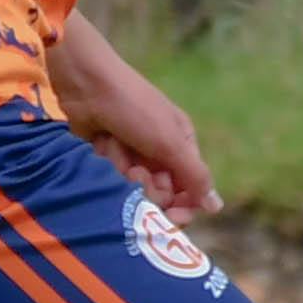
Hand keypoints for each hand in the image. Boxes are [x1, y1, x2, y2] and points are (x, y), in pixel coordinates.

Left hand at [46, 18, 220, 221]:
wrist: (85, 84)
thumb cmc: (133, 108)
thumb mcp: (170, 141)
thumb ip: (195, 176)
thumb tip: (217, 207)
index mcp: (182, 145)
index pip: (191, 191)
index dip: (183, 208)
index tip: (171, 217)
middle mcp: (159, 153)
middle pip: (161, 195)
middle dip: (147, 186)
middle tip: (136, 170)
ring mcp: (132, 155)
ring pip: (134, 190)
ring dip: (123, 172)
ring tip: (114, 147)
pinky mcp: (107, 157)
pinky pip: (111, 180)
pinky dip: (106, 164)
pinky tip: (101, 145)